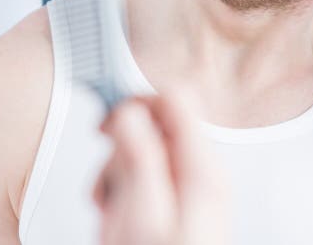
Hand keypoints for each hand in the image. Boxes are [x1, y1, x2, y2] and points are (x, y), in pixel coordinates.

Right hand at [93, 91, 229, 244]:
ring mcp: (197, 188)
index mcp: (202, 168)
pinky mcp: (186, 203)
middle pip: (158, 125)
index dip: (136, 101)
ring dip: (121, 172)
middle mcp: (206, 173)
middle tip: (109, 179)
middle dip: (122, 147)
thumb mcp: (141, 214)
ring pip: (151, 150)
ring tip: (113, 207)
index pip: (176, 97)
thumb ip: (139, 157)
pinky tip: (122, 215)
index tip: (107, 120)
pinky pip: (153, 176)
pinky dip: (129, 188)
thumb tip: (130, 111)